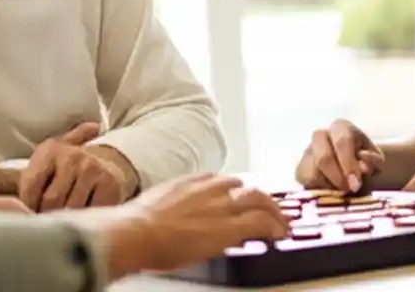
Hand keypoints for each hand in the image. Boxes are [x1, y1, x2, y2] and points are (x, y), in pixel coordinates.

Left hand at [20, 122, 135, 211]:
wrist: (104, 164)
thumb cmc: (64, 171)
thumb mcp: (44, 166)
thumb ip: (28, 182)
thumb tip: (12, 207)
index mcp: (49, 150)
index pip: (30, 186)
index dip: (27, 208)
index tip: (30, 215)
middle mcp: (71, 156)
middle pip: (51, 201)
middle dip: (47, 216)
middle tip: (47, 224)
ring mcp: (92, 169)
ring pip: (72, 209)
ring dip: (66, 220)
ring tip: (65, 221)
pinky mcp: (109, 184)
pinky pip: (92, 212)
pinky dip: (86, 220)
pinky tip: (84, 215)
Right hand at [71, 174, 288, 279]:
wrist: (135, 232)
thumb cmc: (134, 226)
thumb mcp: (154, 206)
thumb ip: (169, 206)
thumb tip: (168, 218)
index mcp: (189, 183)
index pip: (221, 181)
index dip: (235, 192)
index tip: (239, 200)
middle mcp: (208, 189)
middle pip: (244, 186)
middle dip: (260, 198)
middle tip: (269, 210)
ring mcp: (220, 206)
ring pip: (259, 199)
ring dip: (273, 211)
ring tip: (280, 223)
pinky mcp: (229, 227)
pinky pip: (261, 223)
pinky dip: (273, 227)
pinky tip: (278, 234)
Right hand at [295, 119, 384, 192]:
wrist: (355, 168)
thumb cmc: (365, 161)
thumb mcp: (375, 160)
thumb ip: (371, 161)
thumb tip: (362, 166)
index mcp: (341, 127)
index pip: (342, 141)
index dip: (349, 163)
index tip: (355, 183)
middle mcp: (320, 135)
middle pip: (323, 157)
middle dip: (337, 177)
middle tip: (349, 190)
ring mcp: (307, 152)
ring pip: (312, 172)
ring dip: (330, 186)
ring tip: (343, 190)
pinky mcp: (300, 169)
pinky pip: (306, 183)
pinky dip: (320, 190)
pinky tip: (332, 190)